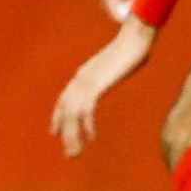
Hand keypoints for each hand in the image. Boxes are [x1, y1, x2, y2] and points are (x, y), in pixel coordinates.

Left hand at [51, 17, 156, 157]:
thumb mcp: (118, 63)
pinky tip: (92, 138)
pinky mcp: (96, 84)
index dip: (58, 115)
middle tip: (70, 153)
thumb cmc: (133, 46)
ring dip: (73, 135)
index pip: (64, 98)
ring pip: (72, 113)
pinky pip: (86, 109)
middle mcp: (81, 78)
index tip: (55, 131)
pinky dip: (87, 125)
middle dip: (65, 132)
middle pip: (65, 109)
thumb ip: (114, 70)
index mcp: (84, 73)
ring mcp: (86, 80)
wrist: (135, 37)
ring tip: (76, 154)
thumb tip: (121, 71)